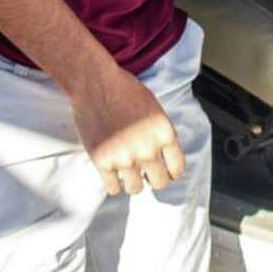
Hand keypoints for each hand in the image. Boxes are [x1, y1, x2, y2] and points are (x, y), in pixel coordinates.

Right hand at [68, 65, 184, 195]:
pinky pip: (112, 188)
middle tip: (145, 173)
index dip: (171, 172)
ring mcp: (125, 157)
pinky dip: (113, 183)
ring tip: (127, 172)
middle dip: (153, 179)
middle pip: (159, 183)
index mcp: (165, 133)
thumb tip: (163, 159)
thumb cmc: (125, 90)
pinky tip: (111, 171)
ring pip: (135, 189)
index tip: (165, 171)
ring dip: (132, 182)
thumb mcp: (155, 109)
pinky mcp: (102, 161)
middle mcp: (148, 149)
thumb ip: (161, 135)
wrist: (95, 82)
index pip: (177, 169)